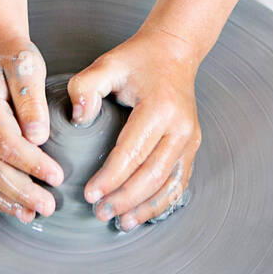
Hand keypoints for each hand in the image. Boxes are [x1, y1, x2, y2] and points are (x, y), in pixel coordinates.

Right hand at [0, 34, 63, 223]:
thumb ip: (32, 100)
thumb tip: (38, 136)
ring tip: (32, 214)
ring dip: (6, 201)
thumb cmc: (13, 57)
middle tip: (50, 206)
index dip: (33, 165)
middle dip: (22, 192)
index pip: (8, 146)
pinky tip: (12, 206)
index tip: (58, 177)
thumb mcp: (28, 67)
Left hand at [68, 26, 201, 231]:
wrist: (174, 51)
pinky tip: (143, 213)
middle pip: (152, 175)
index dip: (111, 178)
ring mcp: (191, 139)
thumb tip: (79, 119)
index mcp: (160, 108)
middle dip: (125, 199)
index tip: (89, 194)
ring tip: (121, 222)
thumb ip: (86, 87)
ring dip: (145, 208)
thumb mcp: (107, 63)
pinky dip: (162, 202)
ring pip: (170, 185)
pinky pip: (179, 182)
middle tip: (99, 212)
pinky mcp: (192, 146)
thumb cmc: (138, 59)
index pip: (132, 153)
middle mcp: (181, 127)